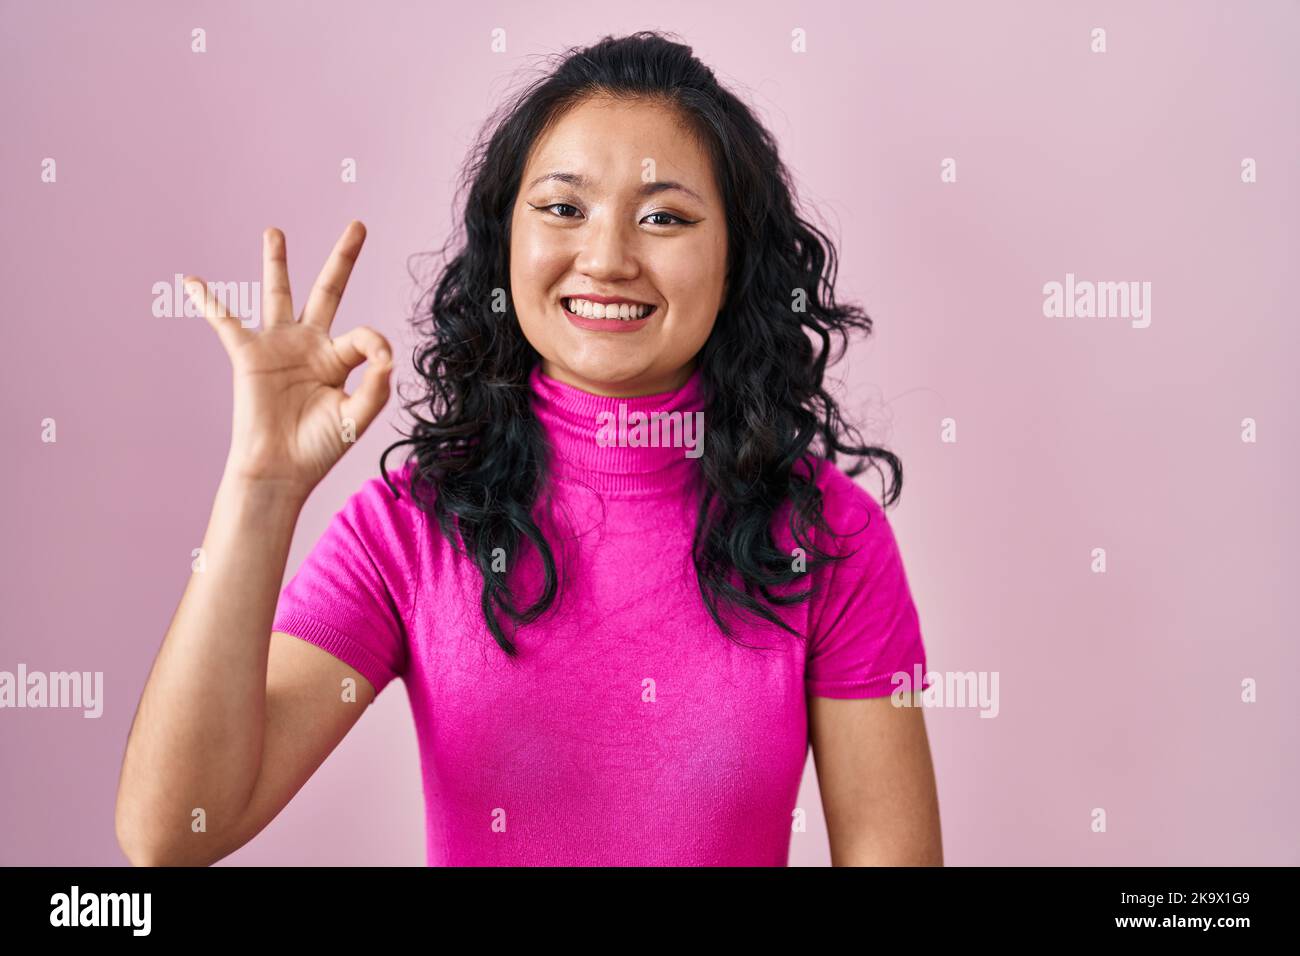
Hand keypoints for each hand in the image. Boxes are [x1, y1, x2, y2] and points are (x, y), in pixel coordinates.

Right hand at [185, 221, 391, 499]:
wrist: (281, 468)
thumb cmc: (319, 447)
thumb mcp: (358, 417)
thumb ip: (375, 384)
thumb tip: (386, 353)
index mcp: (339, 360)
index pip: (364, 335)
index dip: (375, 344)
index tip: (380, 360)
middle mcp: (310, 345)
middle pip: (328, 290)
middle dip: (342, 258)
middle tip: (358, 225)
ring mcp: (278, 346)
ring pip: (278, 293)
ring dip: (276, 262)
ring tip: (275, 231)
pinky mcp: (248, 355)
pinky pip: (225, 322)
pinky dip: (208, 301)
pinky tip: (191, 280)